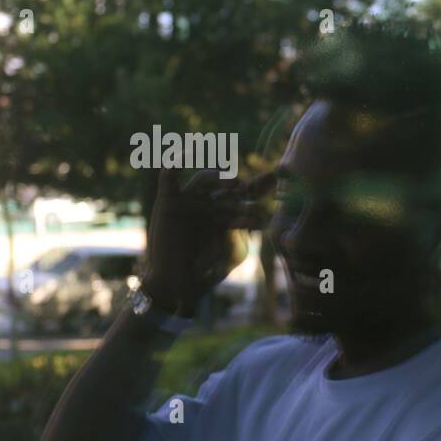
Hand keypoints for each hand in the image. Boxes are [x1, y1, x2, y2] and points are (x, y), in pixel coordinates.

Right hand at [143, 166, 274, 314]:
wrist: (181, 283)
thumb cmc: (211, 269)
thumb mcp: (236, 250)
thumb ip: (244, 229)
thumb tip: (257, 211)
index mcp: (230, 210)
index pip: (246, 194)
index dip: (260, 186)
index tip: (273, 178)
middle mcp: (210, 202)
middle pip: (227, 186)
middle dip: (240, 188)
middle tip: (248, 191)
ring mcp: (189, 200)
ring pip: (204, 179)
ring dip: (218, 177)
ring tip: (234, 182)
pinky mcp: (167, 202)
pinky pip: (169, 178)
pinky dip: (174, 164)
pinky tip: (183, 157)